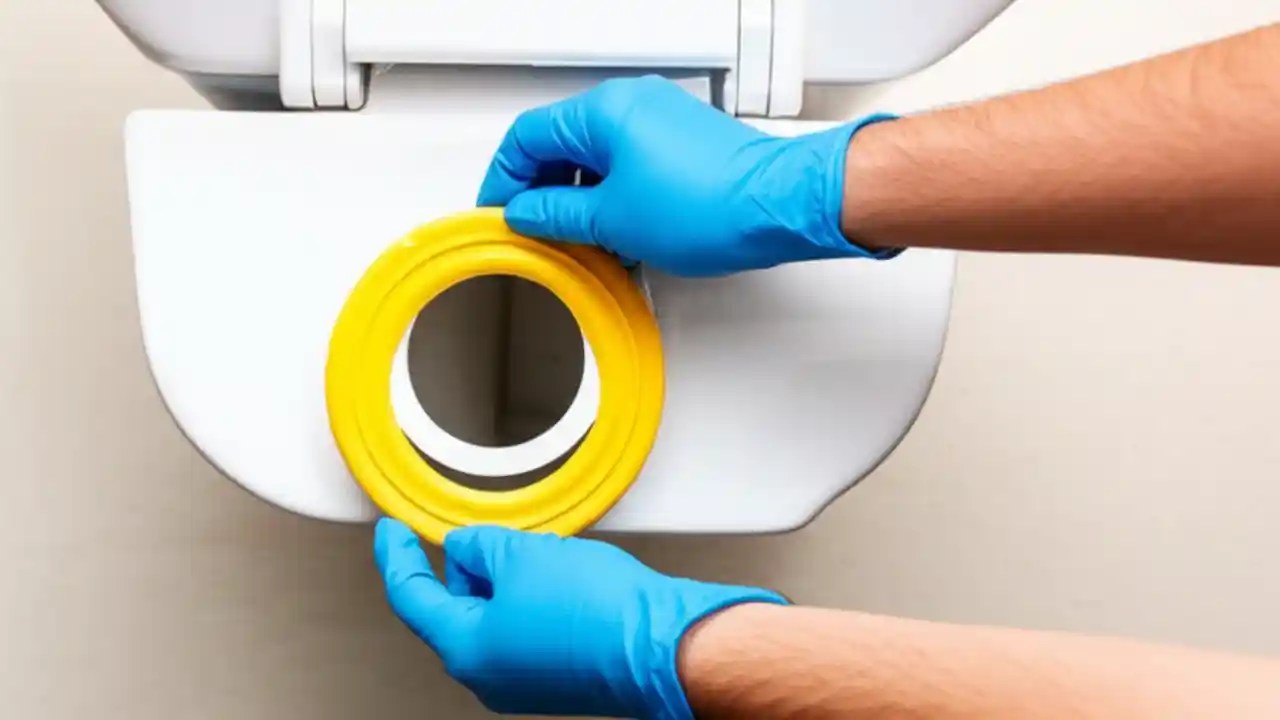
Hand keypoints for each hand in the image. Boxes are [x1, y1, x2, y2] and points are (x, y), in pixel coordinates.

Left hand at [373, 518, 786, 718]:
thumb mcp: (521, 553)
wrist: (660, 644)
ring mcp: (521, 682)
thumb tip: (465, 548)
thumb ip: (477, 546)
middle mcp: (487, 676)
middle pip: (454, 608)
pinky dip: (530, 601)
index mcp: (465, 649)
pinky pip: (524, 631)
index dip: (396, 556)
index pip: (410, 597)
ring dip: (506, 582)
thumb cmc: (597, 609)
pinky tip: (562, 582)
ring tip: (545, 561)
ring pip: (493, 617)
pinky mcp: (553, 678)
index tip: (390, 533)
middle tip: (494, 537)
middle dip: (469, 567)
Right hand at [477, 75, 897, 276]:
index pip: (526, 137)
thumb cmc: (709, 203)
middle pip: (560, 145)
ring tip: (576, 242)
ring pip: (595, 158)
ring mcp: (660, 120)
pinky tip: (615, 236)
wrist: (779, 205)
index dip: (503, 179)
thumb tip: (526, 213)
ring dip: (579, 199)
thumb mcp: (611, 219)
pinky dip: (612, 197)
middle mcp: (630, 105)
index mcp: (602, 112)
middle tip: (532, 231)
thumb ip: (556, 213)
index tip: (497, 214)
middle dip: (541, 192)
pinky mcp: (683, 143)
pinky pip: (628, 165)